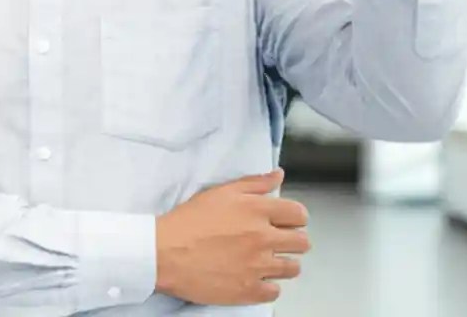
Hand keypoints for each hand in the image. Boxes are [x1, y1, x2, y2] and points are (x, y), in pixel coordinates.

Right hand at [155, 168, 310, 304]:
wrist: (164, 253)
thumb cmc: (188, 222)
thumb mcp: (220, 193)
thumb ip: (254, 183)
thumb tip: (278, 176)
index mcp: (257, 210)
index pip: (299, 214)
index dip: (293, 218)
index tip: (284, 222)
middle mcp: (263, 238)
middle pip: (302, 243)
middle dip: (290, 241)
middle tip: (272, 242)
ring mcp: (258, 266)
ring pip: (292, 268)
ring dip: (281, 264)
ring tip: (262, 261)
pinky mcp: (249, 290)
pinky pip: (275, 291)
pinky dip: (266, 286)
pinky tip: (252, 277)